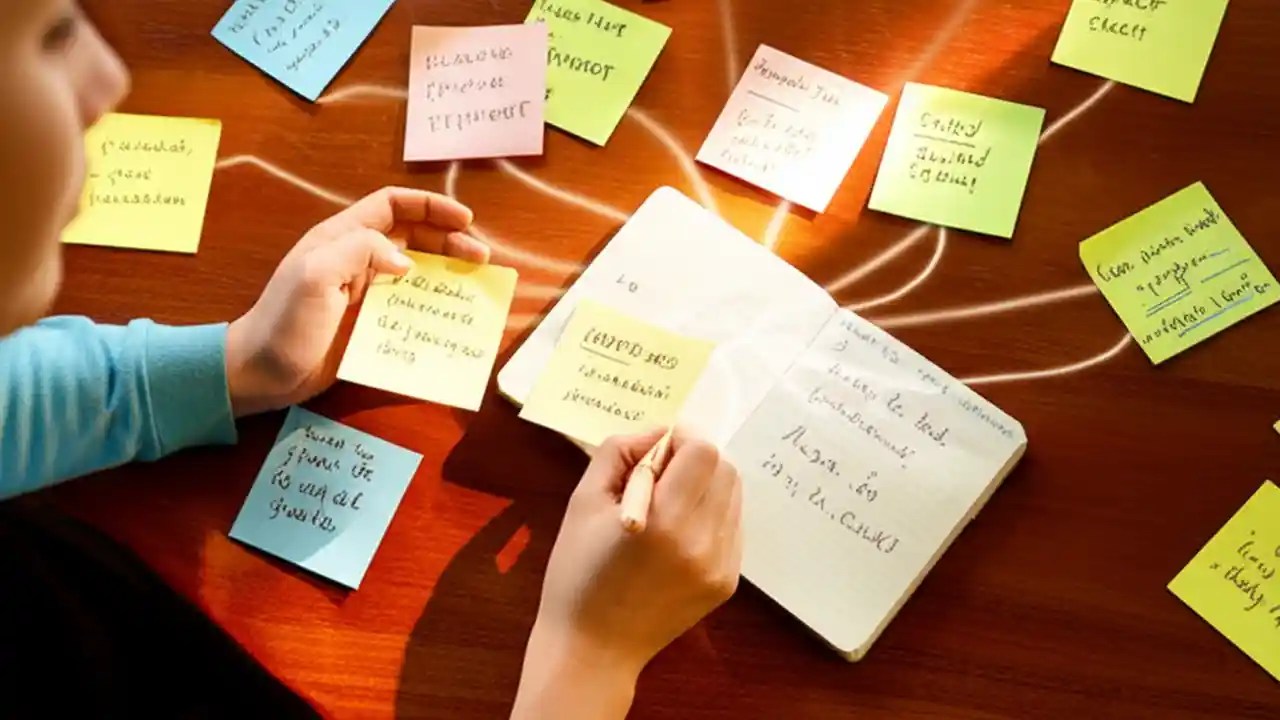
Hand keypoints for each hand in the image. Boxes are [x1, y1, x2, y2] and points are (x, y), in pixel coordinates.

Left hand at [225, 187, 487, 416]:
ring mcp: (365, 293)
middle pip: (413, 237)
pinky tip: (450, 317)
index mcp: (342, 238)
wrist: (260, 374)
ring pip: (417, 272)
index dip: (430, 206)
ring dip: (447, 274)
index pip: (393, 206)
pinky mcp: (368, 324)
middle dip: (450, 240)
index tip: (465, 219)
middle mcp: (357, 260)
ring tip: (475, 284)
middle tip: (481, 258)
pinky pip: (408, 307)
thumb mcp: (316, 276)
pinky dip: (433, 307)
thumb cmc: (285, 322)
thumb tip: (407, 263)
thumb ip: (361, 252)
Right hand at [511, 431, 742, 719]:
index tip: (654, 453)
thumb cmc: (577, 573)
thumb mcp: (583, 501)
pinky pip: (731, 526)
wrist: (593, 649)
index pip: (703, 451)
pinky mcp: (727, 583)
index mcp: (663, 521)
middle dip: (694, 459)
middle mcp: (702, 543)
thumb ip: (619, 452)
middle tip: (659, 477)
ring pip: (733, 495)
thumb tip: (657, 433)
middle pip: (725, 468)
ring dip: (704, 485)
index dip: (680, 439)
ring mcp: (720, 566)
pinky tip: (677, 533)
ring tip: (667, 505)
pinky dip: (710, 515)